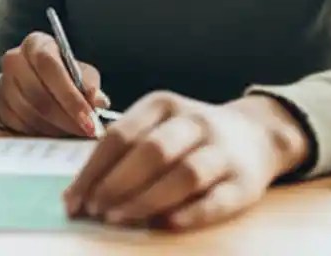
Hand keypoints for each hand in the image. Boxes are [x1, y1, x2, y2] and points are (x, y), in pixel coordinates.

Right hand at [0, 32, 109, 137]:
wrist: (29, 78)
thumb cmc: (59, 72)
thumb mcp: (79, 70)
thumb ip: (89, 84)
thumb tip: (98, 100)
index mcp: (35, 44)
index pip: (50, 67)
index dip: (70, 96)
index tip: (89, 119)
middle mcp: (14, 60)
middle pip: (39, 95)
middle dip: (66, 118)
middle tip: (86, 132)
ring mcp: (3, 84)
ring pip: (30, 113)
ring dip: (56, 128)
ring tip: (73, 132)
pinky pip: (21, 125)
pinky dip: (42, 132)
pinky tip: (56, 132)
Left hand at [65, 92, 309, 230]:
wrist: (257, 134)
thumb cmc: (190, 136)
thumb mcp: (157, 126)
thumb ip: (124, 152)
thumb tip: (81, 192)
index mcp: (163, 104)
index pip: (120, 135)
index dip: (94, 169)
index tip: (73, 198)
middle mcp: (194, 122)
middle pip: (151, 151)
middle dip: (116, 183)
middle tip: (94, 210)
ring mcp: (222, 151)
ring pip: (183, 174)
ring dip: (146, 200)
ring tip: (118, 218)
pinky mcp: (245, 182)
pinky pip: (216, 200)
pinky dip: (189, 215)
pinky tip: (164, 226)